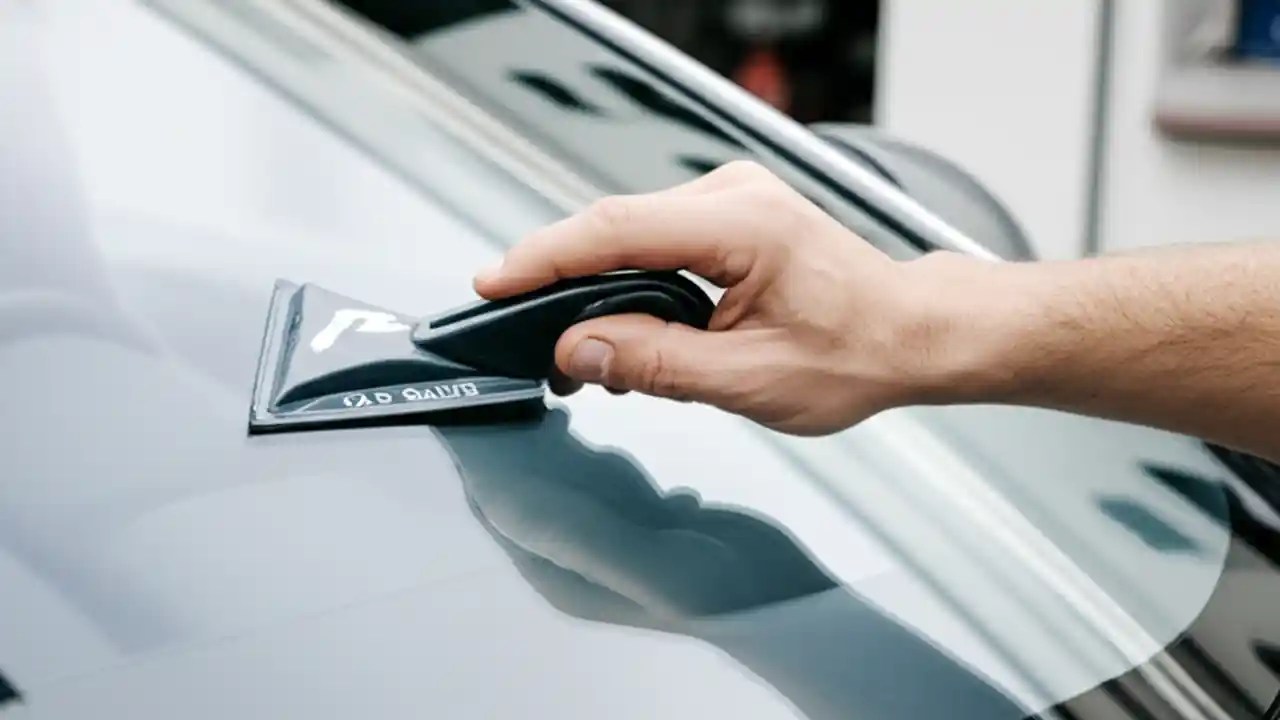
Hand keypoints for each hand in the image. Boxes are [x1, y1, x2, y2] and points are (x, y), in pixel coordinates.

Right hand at [475, 161, 985, 434]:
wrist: (909, 331)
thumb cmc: (856, 352)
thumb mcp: (751, 379)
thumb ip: (656, 364)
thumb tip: (578, 350)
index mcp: (744, 225)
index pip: (616, 231)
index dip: (545, 258)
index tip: (495, 285)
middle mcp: (733, 195)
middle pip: (613, 226)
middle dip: (559, 278)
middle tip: (522, 334)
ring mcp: (731, 198)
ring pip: (629, 232)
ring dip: (593, 282)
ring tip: (571, 343)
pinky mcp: (729, 215)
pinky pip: (654, 237)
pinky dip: (625, 276)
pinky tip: (615, 319)